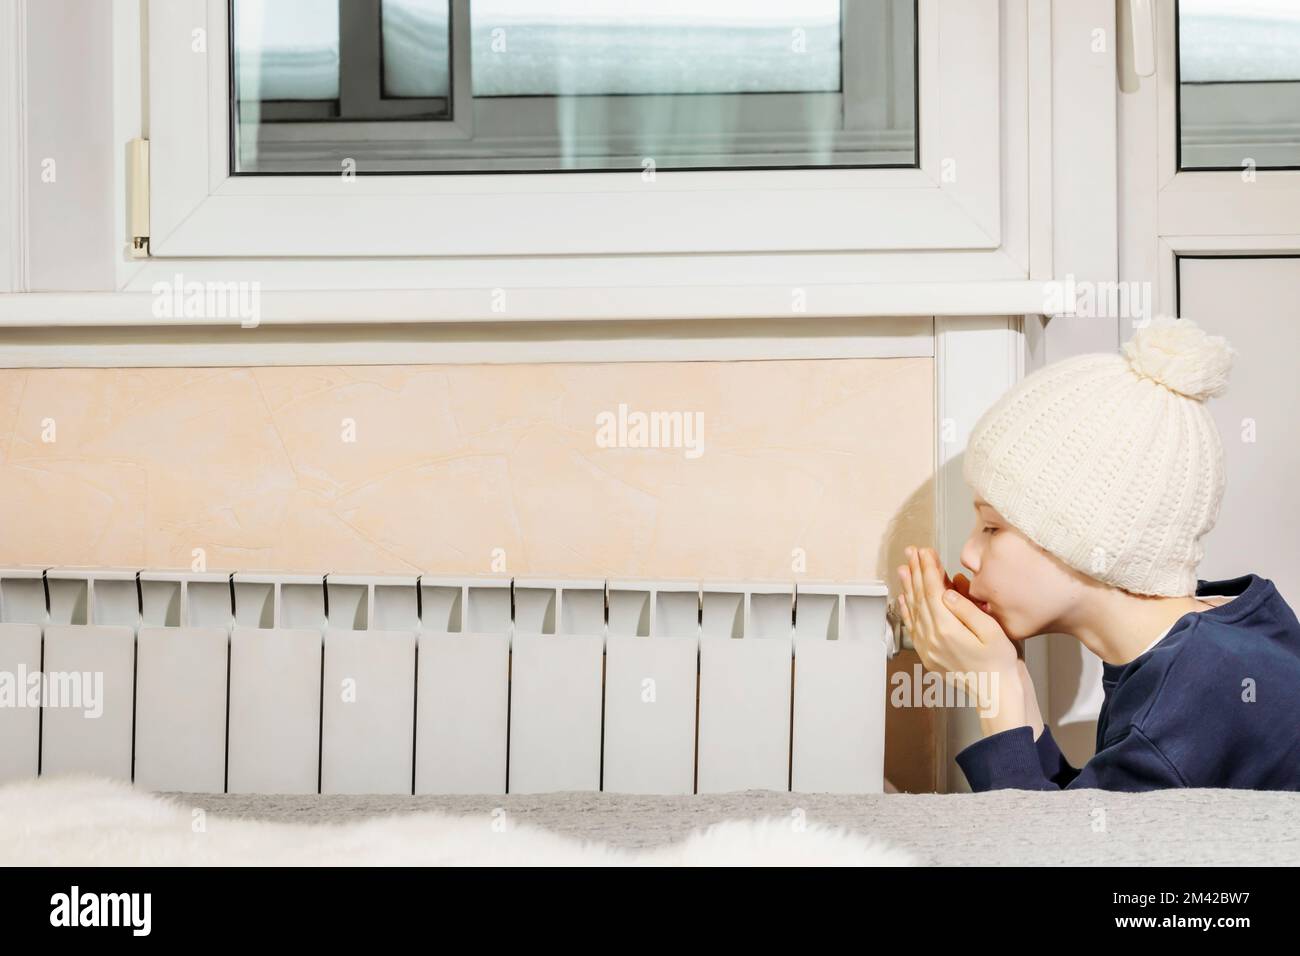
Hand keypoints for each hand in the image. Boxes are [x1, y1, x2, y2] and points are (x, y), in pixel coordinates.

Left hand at [895, 546, 1019, 704]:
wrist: (997, 694)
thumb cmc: (1000, 663)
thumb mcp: (992, 632)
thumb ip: (967, 610)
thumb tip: (947, 592)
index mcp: (948, 630)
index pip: (933, 591)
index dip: (928, 569)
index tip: (925, 551)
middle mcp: (932, 639)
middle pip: (920, 598)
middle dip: (916, 572)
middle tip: (913, 552)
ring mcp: (927, 649)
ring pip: (913, 611)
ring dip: (908, 587)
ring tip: (905, 568)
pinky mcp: (928, 656)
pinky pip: (912, 628)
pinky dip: (907, 610)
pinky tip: (904, 598)